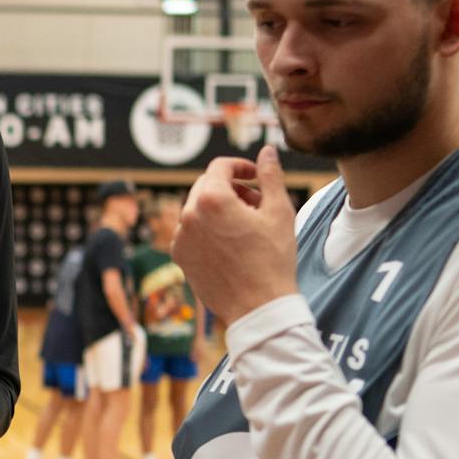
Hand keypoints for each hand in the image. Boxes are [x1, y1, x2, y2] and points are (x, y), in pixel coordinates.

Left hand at [176, 145, 300, 326]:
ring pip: (198, 209)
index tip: (256, 176)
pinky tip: (231, 244)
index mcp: (211, 199)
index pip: (221, 166)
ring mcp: (180, 237)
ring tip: (247, 226)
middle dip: (232, 188)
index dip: (241, 166)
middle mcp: (188, 215)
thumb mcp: (279, 212)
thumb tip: (266, 151)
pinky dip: (208, 229)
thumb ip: (270, 175)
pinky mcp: (179, 256)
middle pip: (207, 185)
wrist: (258, 307)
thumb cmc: (272, 260)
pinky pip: (191, 231)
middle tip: (257, 203)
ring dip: (220, 209)